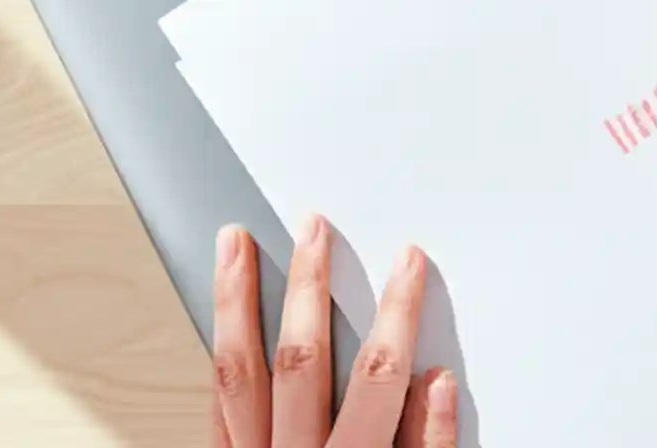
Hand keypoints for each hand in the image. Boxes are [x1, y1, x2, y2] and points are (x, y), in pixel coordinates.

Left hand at [211, 217, 456, 447]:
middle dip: (308, 284)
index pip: (379, 375)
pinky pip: (217, 405)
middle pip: (300, 358)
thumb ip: (429, 446)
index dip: (397, 312)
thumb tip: (439, 383)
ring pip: (239, 370)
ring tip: (236, 245)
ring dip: (238, 300)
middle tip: (312, 230)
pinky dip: (219, 356)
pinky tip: (220, 316)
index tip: (408, 264)